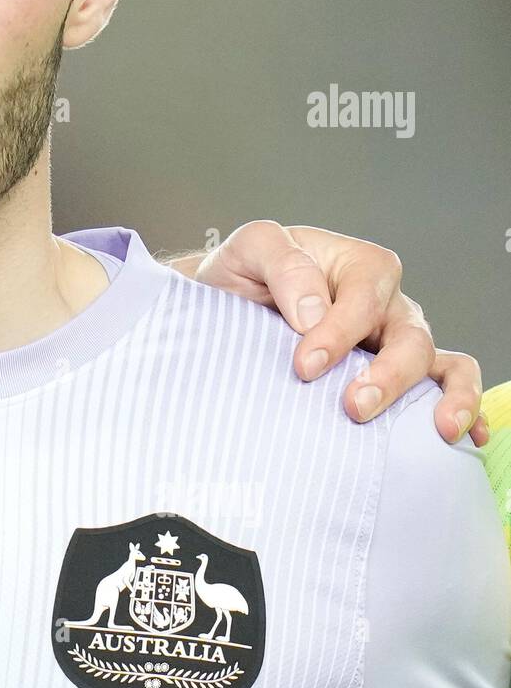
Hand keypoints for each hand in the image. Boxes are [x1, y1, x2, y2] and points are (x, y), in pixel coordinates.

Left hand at [167, 222, 486, 445]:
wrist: (227, 303)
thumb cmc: (244, 274)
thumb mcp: (251, 249)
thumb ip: (284, 266)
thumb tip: (314, 312)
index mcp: (357, 266)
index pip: (364, 299)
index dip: (339, 333)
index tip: (305, 366)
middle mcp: (385, 304)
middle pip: (410, 337)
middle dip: (389, 375)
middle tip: (354, 406)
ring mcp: (392, 341)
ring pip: (436, 364)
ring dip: (443, 397)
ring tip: (438, 429)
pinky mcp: (390, 375)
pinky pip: (442, 386)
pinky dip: (461, 408)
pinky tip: (460, 438)